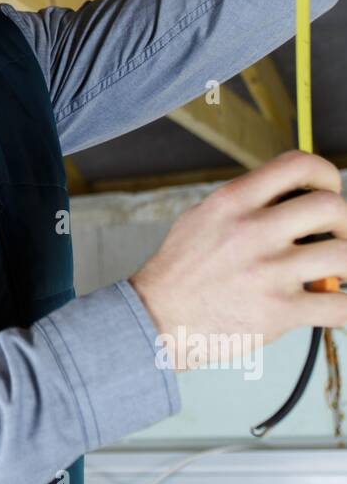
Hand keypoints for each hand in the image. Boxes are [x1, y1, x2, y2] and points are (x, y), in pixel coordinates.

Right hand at [129, 150, 346, 370]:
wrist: (156, 318)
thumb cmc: (180, 271)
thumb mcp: (203, 217)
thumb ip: (245, 203)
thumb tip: (290, 197)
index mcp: (234, 201)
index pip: (298, 165)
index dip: (326, 174)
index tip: (329, 191)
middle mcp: (253, 231)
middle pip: (332, 207)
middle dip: (346, 222)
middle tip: (339, 237)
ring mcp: (268, 272)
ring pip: (345, 256)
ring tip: (341, 272)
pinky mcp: (279, 311)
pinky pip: (340, 307)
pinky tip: (340, 306)